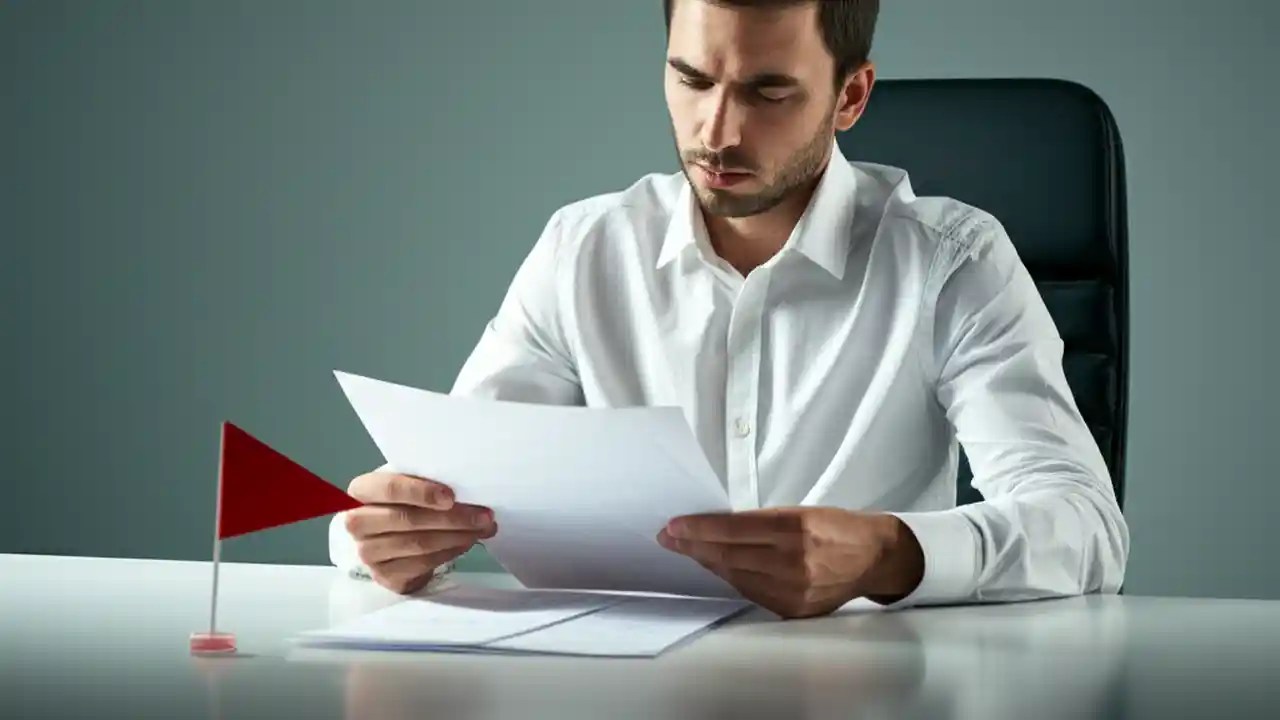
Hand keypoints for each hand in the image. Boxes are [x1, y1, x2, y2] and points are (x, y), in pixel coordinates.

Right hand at [343, 471, 496, 594]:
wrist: (389, 540)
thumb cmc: (403, 503)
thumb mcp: (410, 486)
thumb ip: (429, 484)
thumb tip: (472, 492)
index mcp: (361, 491)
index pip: (389, 488)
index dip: (422, 492)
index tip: (451, 497)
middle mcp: (357, 522)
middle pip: (408, 519)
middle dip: (451, 518)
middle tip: (483, 516)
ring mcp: (368, 552)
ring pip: (418, 543)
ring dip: (456, 536)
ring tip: (481, 529)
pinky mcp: (384, 575)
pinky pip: (422, 564)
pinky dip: (449, 552)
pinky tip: (465, 543)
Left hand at [657, 507, 923, 618]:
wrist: (872, 557)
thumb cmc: (835, 527)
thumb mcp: (799, 511)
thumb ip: (759, 522)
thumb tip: (714, 527)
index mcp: (795, 528)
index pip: (733, 530)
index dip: (699, 529)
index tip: (674, 526)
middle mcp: (794, 561)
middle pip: (729, 555)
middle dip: (694, 546)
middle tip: (669, 537)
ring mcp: (793, 590)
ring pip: (735, 576)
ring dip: (708, 562)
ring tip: (689, 549)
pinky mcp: (793, 609)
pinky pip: (751, 592)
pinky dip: (732, 578)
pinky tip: (719, 566)